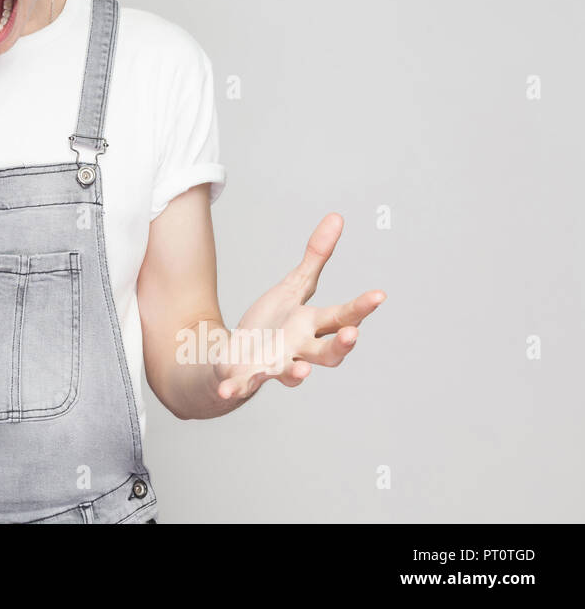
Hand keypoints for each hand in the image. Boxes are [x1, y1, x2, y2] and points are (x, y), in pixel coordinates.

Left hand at [212, 213, 384, 401]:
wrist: (237, 359)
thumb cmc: (272, 325)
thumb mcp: (293, 287)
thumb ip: (315, 257)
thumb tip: (337, 217)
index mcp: (312, 326)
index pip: (342, 316)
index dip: (361, 307)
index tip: (379, 294)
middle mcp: (299, 350)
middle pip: (328, 353)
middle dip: (341, 345)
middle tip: (351, 334)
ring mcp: (274, 366)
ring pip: (291, 373)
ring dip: (297, 373)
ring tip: (304, 369)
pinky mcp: (245, 377)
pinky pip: (242, 385)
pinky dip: (235, 389)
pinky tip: (228, 391)